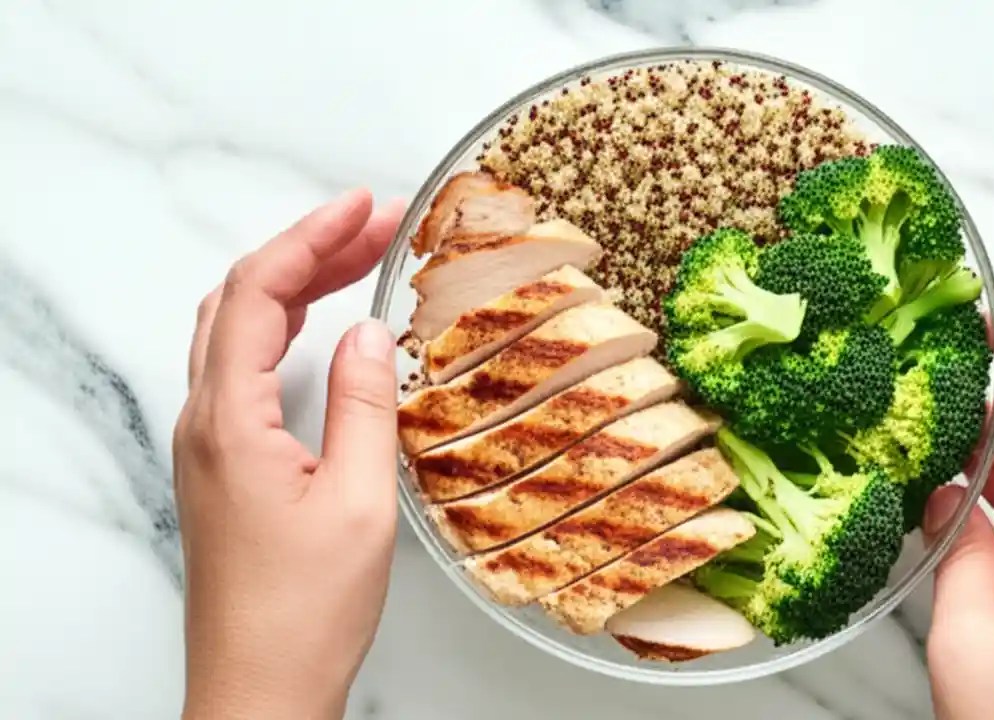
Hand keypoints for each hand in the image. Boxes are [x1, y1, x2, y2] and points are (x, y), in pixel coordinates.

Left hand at [174, 189, 404, 718]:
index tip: (367, 205)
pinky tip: (323, 329)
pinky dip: (284, 326)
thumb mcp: (358, 501)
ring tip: (360, 259)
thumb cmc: (304, 611)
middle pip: (242, 300)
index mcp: (230, 419)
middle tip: (379, 224)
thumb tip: (374, 333)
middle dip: (308, 249)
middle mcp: (205, 421)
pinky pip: (243, 366)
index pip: (259, 293)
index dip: (312, 237)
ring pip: (237, 330)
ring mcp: (209, 443)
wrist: (260, 687)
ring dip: (295, 284)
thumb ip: (365, 406)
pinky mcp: (224, 464)